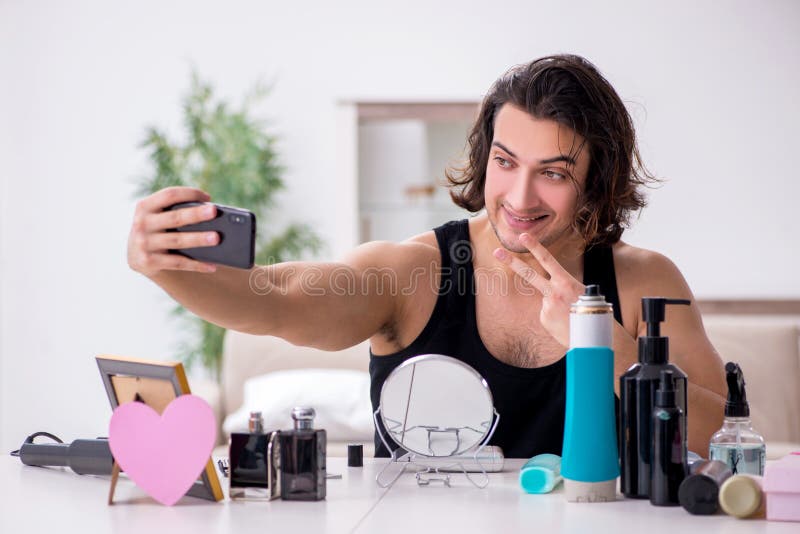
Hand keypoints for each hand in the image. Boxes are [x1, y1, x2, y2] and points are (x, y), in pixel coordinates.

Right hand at [127, 187, 218, 276]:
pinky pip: (178, 263)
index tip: (208, 198)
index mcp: (145, 206)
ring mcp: (144, 244)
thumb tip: (210, 214)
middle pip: (174, 217)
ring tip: (216, 238)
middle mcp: (142, 224)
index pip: (169, 195)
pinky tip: (212, 266)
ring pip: (177, 240)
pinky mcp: (148, 262)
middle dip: (195, 214)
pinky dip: (196, 265)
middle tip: (214, 211)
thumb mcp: (158, 216)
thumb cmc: (158, 229)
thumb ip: (175, 211)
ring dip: (198, 239)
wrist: (137, 255)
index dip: (189, 194)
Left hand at [492, 233, 584, 347]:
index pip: (548, 260)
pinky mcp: (544, 319)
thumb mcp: (580, 293)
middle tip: (496, 252)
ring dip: (556, 306)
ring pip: (545, 299)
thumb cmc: (592, 312)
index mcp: (566, 282)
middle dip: (512, 261)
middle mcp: (554, 292)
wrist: (597, 337)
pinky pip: (546, 313)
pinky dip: (555, 316)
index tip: (524, 236)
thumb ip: (562, 288)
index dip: (535, 247)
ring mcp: (547, 306)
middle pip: (529, 274)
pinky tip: (565, 322)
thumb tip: (547, 294)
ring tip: (571, 315)